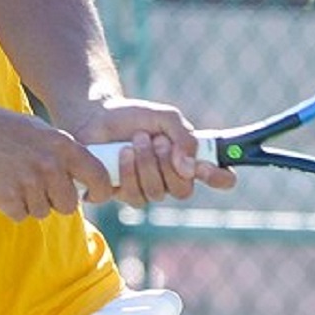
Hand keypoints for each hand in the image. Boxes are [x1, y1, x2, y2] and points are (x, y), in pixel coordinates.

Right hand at [0, 101, 114, 220]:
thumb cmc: (5, 129)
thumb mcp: (41, 131)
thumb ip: (64, 154)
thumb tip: (84, 179)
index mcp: (64, 146)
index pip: (99, 178)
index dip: (100, 191)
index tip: (92, 196)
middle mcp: (50, 166)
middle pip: (68, 205)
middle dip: (56, 200)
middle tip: (38, 184)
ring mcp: (29, 184)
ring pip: (42, 212)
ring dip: (30, 202)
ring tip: (14, 177)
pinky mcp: (8, 199)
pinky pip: (20, 215)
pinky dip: (12, 206)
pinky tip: (2, 184)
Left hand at [57, 99, 236, 208]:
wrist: (94, 116)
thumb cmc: (133, 117)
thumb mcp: (165, 117)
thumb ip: (183, 136)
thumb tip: (190, 167)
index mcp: (187, 161)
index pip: (218, 178)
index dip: (220, 178)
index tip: (209, 168)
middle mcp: (169, 180)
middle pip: (182, 190)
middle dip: (168, 164)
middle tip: (156, 139)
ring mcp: (145, 190)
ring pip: (156, 194)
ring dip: (146, 164)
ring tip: (134, 141)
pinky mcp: (120, 195)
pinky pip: (131, 197)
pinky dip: (127, 172)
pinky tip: (120, 155)